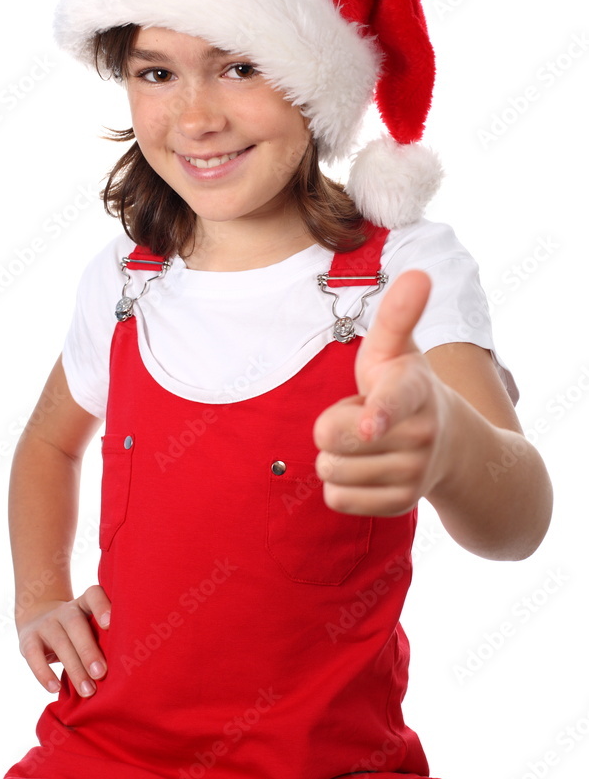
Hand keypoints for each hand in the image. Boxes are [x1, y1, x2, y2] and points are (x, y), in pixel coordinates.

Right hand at [16, 584, 111, 696]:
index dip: (101, 606)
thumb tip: (126, 669)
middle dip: (89, 651)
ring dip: (74, 668)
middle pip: (76, 625)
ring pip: (60, 643)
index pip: (93, 594)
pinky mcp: (28, 639)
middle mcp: (65, 610)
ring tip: (87, 690)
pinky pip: (34, 656)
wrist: (37, 618)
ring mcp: (46, 623)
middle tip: (102, 673)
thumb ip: (103, 638)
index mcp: (84, 603)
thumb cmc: (76, 630)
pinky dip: (44, 674)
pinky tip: (55, 689)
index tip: (110, 625)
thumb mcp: (88, 625)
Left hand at [313, 270, 449, 516]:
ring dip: (334, 456)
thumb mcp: (398, 348)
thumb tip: (418, 273)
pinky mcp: (400, 504)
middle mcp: (421, 433)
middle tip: (357, 415)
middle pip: (335, 437)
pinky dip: (340, 486)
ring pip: (332, 471)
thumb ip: (399, 314)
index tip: (371, 425)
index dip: (379, 412)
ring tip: (364, 443)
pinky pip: (338, 500)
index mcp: (415, 388)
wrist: (447, 444)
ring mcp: (415, 473)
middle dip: (330, 425)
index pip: (394, 400)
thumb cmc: (403, 384)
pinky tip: (364, 469)